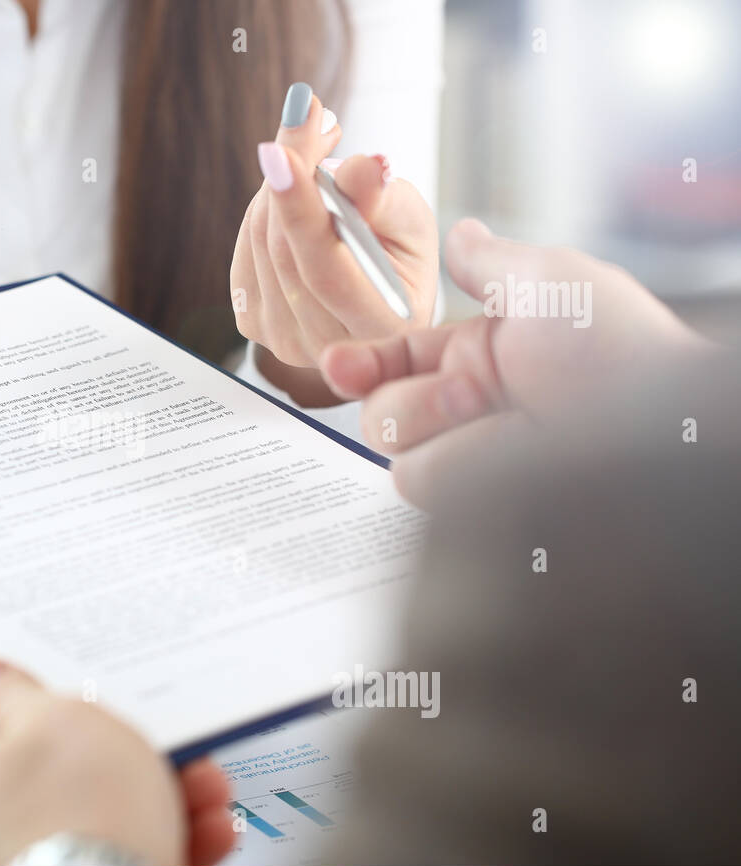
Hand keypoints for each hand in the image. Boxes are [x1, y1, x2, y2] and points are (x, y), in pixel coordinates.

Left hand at [0, 661, 236, 865]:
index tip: (90, 709)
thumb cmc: (73, 816)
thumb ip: (13, 692)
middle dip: (130, 759)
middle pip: (63, 778)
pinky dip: (169, 842)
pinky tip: (206, 831)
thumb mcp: (52, 717)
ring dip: (166, 801)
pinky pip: (123, 859)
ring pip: (102, 821)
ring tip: (205, 792)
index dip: (48, 715)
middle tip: (165, 748)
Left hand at [231, 82, 438, 405]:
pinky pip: (246, 248)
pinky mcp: (252, 323)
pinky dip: (267, 207)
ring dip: (280, 182)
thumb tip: (365, 168)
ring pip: (260, 241)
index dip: (300, 209)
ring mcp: (281, 339)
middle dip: (292, 169)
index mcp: (376, 328)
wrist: (376, 302)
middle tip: (310, 110)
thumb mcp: (414, 227)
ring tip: (315, 145)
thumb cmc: (402, 261)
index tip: (281, 149)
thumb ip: (387, 203)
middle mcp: (323, 346)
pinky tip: (295, 191)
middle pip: (284, 248)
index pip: (324, 268)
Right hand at [320, 219, 708, 504]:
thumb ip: (487, 260)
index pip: (400, 360)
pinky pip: (416, 476)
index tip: (339, 365)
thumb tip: (458, 230)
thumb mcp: (549, 282)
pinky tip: (501, 456)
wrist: (660, 432)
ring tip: (501, 419)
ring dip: (435, 420)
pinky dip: (453, 460)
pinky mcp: (472, 501)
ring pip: (391, 438)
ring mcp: (472, 456)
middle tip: (472, 387)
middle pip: (381, 402)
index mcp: (485, 356)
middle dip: (416, 390)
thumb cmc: (623, 353)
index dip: (363, 362)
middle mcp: (472, 408)